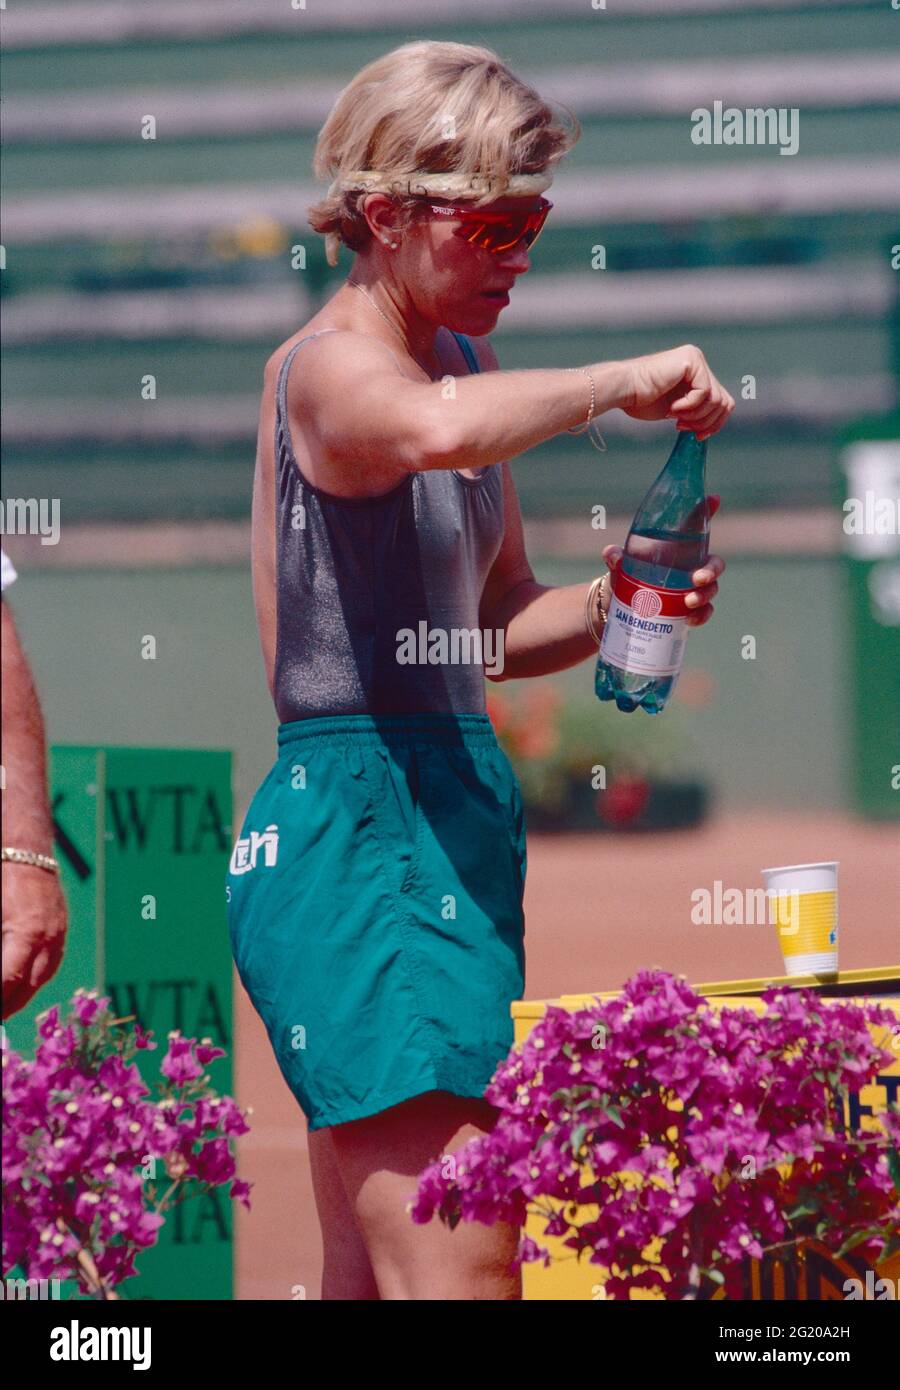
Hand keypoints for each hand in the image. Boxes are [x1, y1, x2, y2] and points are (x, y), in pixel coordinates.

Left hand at [2, 862, 67, 1017]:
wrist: (26, 851)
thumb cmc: (1, 879)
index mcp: (27, 934)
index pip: (8, 981)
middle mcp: (48, 940)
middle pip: (26, 989)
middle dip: (4, 1006)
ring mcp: (58, 937)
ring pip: (39, 982)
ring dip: (18, 997)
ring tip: (1, 1006)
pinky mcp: (61, 933)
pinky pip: (48, 967)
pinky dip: (31, 981)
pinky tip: (17, 986)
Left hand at [601, 495, 723, 626]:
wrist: (624, 607)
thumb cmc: (628, 576)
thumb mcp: (621, 565)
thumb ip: (615, 558)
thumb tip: (611, 554)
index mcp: (679, 550)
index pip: (696, 527)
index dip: (707, 510)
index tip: (713, 498)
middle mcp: (692, 568)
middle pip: (714, 565)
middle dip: (711, 571)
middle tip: (698, 579)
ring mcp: (694, 590)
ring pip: (711, 590)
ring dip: (704, 596)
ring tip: (689, 602)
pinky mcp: (690, 611)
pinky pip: (703, 613)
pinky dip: (699, 616)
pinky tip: (688, 619)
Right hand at [617, 344, 734, 438]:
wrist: (624, 389)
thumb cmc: (641, 400)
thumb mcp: (677, 409)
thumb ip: (696, 410)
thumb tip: (714, 424)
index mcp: (695, 374)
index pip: (721, 401)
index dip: (713, 423)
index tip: (696, 436)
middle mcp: (698, 363)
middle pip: (724, 401)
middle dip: (706, 422)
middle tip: (683, 427)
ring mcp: (696, 360)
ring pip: (716, 399)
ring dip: (695, 416)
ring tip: (676, 417)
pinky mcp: (691, 361)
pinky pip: (704, 393)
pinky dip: (690, 407)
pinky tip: (672, 408)